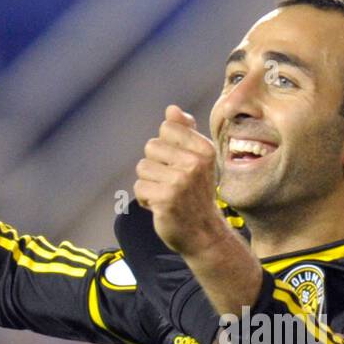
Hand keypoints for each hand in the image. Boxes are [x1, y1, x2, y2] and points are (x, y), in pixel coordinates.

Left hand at [133, 106, 227, 256]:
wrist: (204, 234)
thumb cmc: (197, 195)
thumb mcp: (197, 161)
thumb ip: (185, 133)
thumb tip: (172, 109)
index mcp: (204, 150)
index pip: (167, 127)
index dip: (166, 146)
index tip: (178, 164)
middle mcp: (194, 164)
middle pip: (151, 146)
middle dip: (155, 165)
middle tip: (172, 183)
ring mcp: (180, 182)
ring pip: (142, 168)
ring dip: (149, 183)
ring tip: (166, 195)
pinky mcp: (166, 200)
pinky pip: (139, 187)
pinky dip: (145, 199)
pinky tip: (160, 207)